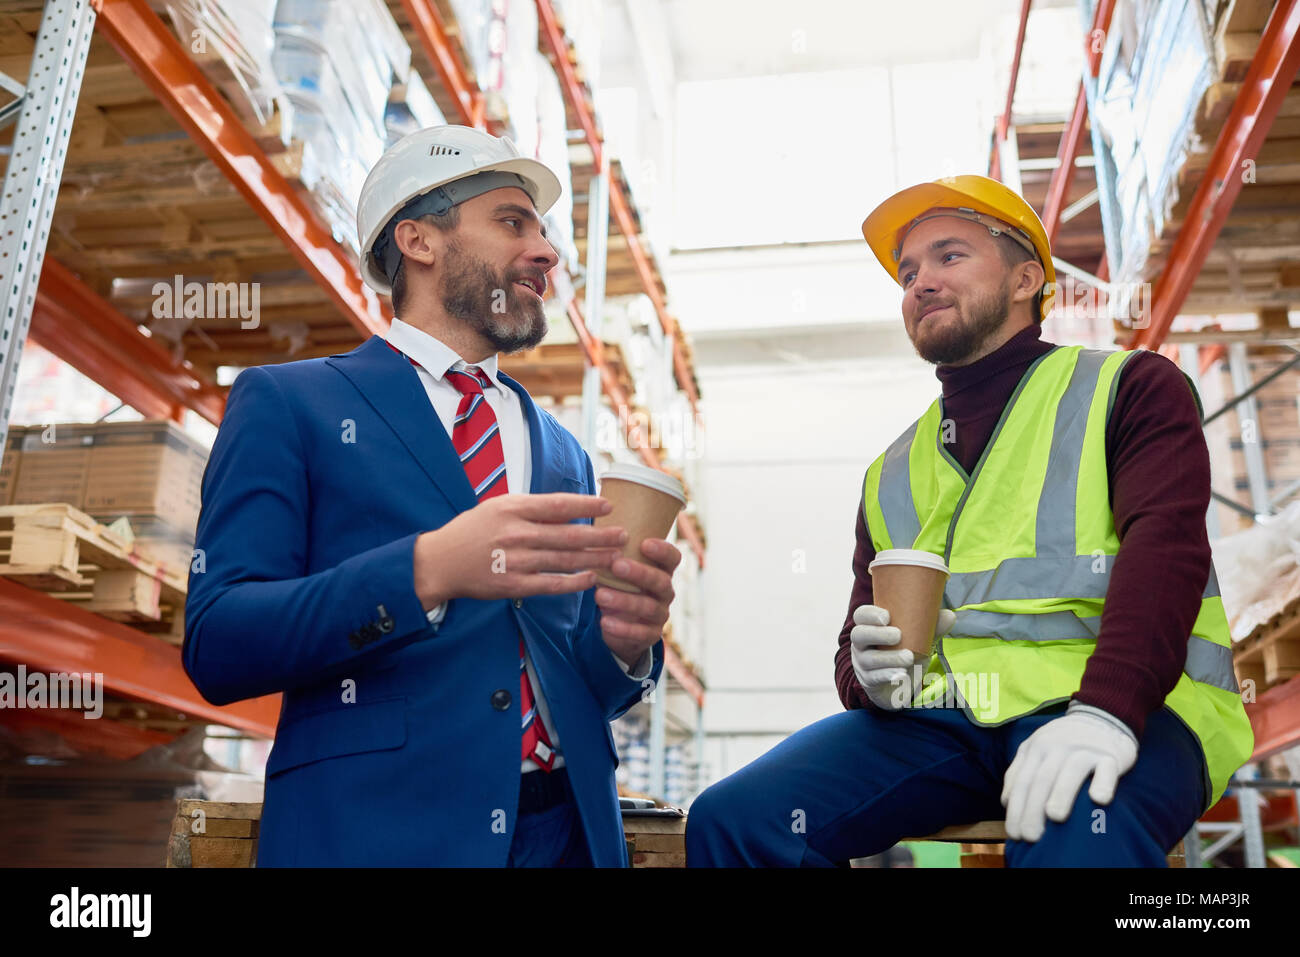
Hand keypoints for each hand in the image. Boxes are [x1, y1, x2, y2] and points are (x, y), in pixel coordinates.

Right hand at [413, 493, 625, 606]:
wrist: (441, 562)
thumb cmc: (472, 530)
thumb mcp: (498, 506)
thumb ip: (531, 507)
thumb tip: (570, 507)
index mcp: (513, 508)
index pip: (558, 505)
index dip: (587, 504)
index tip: (610, 504)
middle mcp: (517, 533)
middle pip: (569, 534)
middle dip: (601, 535)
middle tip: (625, 535)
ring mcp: (516, 561)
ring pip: (565, 559)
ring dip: (595, 558)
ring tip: (617, 556)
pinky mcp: (514, 585)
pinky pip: (552, 584)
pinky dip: (574, 582)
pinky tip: (591, 578)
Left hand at [595, 538, 681, 668]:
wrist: (621, 626)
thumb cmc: (619, 588)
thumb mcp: (619, 572)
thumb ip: (615, 555)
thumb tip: (594, 533)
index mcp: (661, 571)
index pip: (672, 558)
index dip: (663, 550)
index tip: (644, 543)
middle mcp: (665, 591)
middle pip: (660, 581)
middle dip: (639, 573)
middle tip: (616, 565)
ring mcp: (660, 614)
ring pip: (648, 607)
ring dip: (624, 601)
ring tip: (600, 596)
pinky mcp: (651, 634)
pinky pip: (640, 633)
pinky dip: (622, 628)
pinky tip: (605, 621)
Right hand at [849, 604, 955, 709]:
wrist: (901, 684)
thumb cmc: (906, 653)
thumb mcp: (919, 640)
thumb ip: (932, 628)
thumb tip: (950, 615)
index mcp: (871, 627)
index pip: (861, 616)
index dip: (870, 614)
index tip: (887, 616)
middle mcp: (861, 644)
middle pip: (858, 634)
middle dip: (877, 634)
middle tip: (898, 635)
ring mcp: (862, 664)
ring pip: (868, 658)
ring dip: (888, 657)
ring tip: (909, 657)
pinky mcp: (868, 681)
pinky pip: (874, 678)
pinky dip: (888, 675)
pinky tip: (902, 675)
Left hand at [1001, 702, 1138, 841]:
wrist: (1101, 714)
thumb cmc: (1064, 741)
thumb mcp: (1035, 748)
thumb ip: (1019, 771)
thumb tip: (1006, 802)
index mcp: (1035, 749)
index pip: (1022, 782)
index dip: (1016, 809)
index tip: (1014, 835)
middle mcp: (1056, 748)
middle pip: (1041, 780)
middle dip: (1033, 809)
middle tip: (1031, 836)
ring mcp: (1084, 750)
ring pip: (1070, 773)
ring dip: (1061, 794)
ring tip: (1055, 818)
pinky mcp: (1110, 755)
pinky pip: (1106, 769)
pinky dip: (1102, 783)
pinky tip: (1099, 799)